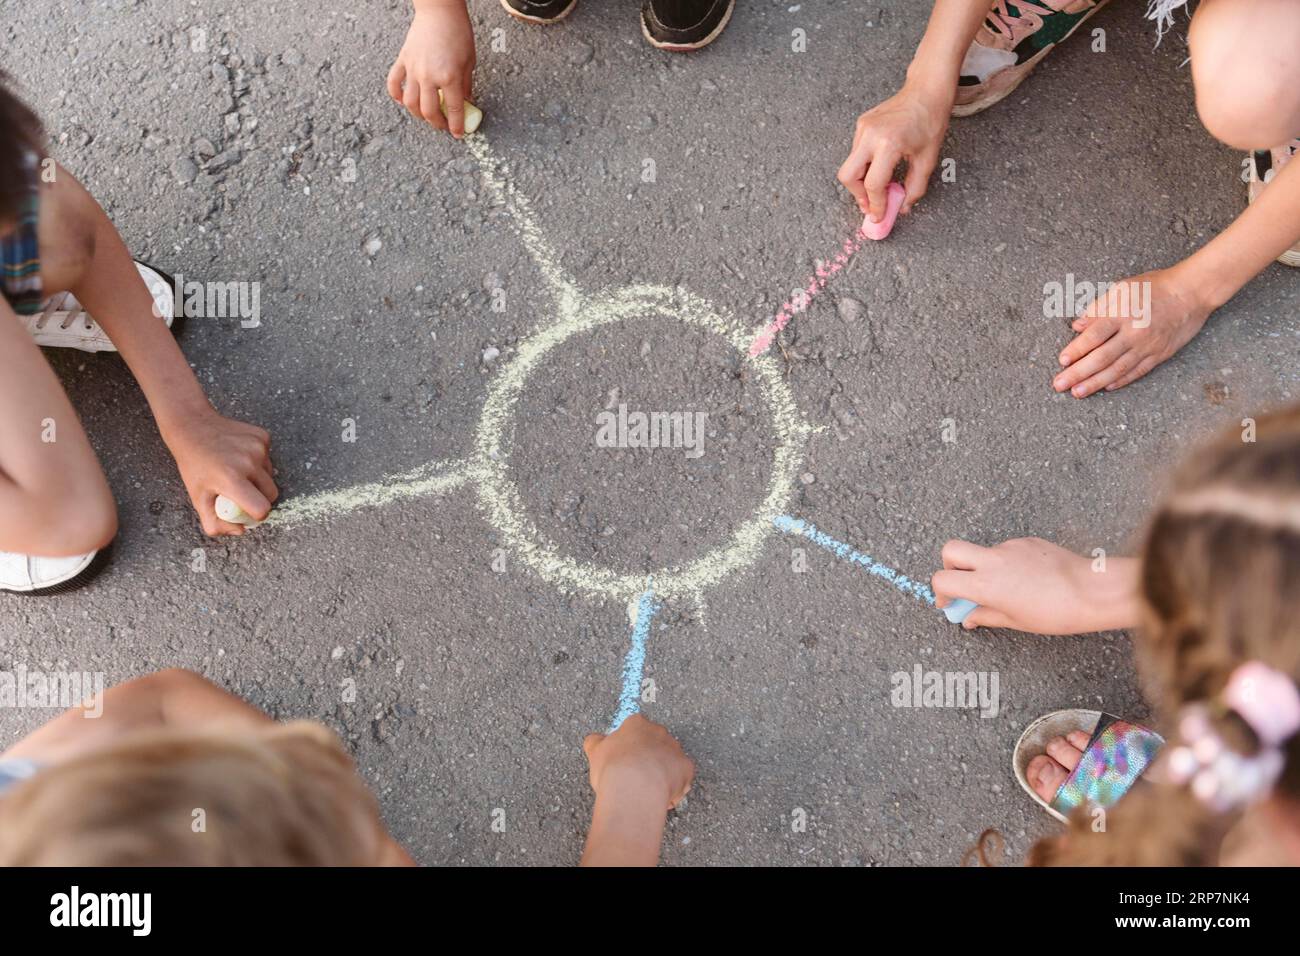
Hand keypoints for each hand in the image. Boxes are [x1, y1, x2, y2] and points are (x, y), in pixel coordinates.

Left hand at [161, 406, 276, 535]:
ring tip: (238, 471)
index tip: (248, 510)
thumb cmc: (194, 465)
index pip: (261, 508)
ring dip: (259, 478)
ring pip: (271, 475)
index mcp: (231, 480)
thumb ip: (215, 523)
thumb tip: (241, 530)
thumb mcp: (197, 497)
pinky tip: (241, 456)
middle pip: (271, 494)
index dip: (257, 514)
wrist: (193, 427)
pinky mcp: (263, 436)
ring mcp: (257, 447)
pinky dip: (259, 462)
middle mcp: (248, 462)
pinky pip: (269, 458)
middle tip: (242, 492)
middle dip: (260, 497)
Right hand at [386, 3, 475, 137]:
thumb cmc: (458, 32)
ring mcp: (413, 69)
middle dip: (437, 124)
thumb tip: (465, 102)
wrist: (440, 11)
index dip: (457, 125)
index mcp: (449, 77)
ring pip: (410, 103)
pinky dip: (396, 95)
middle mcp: (429, 76)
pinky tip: (403, 101)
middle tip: (443, 126)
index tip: (459, 134)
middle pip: (429, 111)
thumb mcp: (469, 61)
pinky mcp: (403, 60)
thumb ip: (466, 84)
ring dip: (418, 114)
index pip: (453, 109)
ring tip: (426, 116)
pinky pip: (394, 83)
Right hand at [582, 714, 693, 811]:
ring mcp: (675, 750)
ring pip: (669, 762)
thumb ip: (595, 742)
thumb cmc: (613, 768)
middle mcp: (659, 732)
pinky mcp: (686, 768)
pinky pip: (681, 779)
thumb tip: (594, 740)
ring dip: (662, 774)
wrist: (635, 787)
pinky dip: (674, 789)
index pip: (634, 730)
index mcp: (636, 724)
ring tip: (647, 792)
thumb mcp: (595, 752)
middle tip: (636, 778)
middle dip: (648, 759)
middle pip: (655, 744)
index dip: (629, 748)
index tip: (624, 761)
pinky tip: (660, 800)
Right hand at [837, 83, 951, 221]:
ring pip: (850, 164)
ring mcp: (863, 128)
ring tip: (879, 186)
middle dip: (857, 195)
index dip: (876, 204)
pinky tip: (880, 166)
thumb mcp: (927, 159)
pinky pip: (856, 152)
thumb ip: (914, 187)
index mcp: (889, 144)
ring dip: (861, 180)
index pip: (873, 184)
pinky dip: (865, 165)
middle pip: (848, 176)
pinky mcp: (861, 124)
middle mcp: (870, 135)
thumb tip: (901, 207)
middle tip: (871, 204)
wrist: (926, 90)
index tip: (879, 216)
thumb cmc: (931, 121)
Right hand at [931, 538, 1140, 634]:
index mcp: (986, 584)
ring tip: (1008, 588)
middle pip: (951, 550)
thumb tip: (970, 618)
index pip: (943, 580)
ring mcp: (1010, 547)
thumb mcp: (1016, 621)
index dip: (940, 593)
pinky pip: (1007, 550)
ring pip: (983, 551)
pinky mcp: (1027, 541)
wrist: (1091, 591)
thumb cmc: (1058, 611)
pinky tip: (1027, 579)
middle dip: (950, 566)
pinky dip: (1007, 562)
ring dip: (984, 567)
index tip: (949, 602)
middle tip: (963, 584)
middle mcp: (993, 560)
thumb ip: (986, 616)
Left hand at [1053, 268, 1211, 397]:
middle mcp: (1135, 332)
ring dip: (1095, 383)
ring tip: (1077, 392)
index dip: (1077, 349)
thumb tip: (1077, 325)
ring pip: (1118, 369)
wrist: (1192, 292)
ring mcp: (1149, 346)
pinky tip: (1106, 387)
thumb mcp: (1123, 288)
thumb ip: (1098, 307)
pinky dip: (1121, 381)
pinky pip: (1137, 371)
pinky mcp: (1161, 354)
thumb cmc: (1154, 287)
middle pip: (1102, 357)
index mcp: (1123, 313)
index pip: (1094, 335)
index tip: (1062, 361)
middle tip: (1059, 385)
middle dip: (1078, 373)